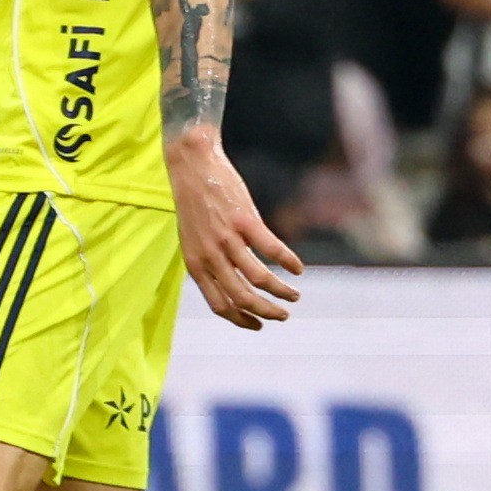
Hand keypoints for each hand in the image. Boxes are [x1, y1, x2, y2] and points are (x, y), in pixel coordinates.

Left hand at [168, 130, 303, 331]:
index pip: (219, 305)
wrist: (192, 166)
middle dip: (266, 312)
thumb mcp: (192, 239)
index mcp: (195, 264)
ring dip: (281, 292)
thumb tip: (227, 283)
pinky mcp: (245, 221)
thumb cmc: (194, 203)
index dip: (241, 320)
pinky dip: (289, 262)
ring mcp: (227, 239)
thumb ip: (207, 261)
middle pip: (242, 298)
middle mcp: (210, 256)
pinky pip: (273, 249)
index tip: (258, 325)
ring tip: (294, 294)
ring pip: (260, 279)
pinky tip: (298, 268)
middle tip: (284, 315)